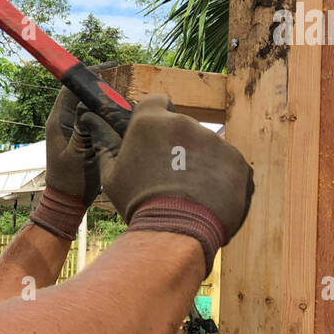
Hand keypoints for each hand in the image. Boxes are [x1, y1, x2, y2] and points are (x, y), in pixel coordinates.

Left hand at [42, 77, 121, 209]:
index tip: (108, 67)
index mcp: (58, 121)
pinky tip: (124, 116)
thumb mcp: (79, 155)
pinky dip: (108, 115)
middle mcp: (64, 121)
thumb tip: (89, 105)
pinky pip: (95, 119)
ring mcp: (73, 129)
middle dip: (102, 86)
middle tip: (124, 84)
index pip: (70, 88)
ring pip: (90, 106)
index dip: (87, 74)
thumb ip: (83, 130)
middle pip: (82, 93)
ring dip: (106, 101)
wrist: (67, 202)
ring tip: (127, 99)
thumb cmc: (70, 181)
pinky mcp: (82, 138)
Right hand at [97, 94, 253, 271]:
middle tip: (170, 174)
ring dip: (200, 162)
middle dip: (178, 145)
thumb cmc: (139, 203)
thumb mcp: (111, 176)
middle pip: (183, 127)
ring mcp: (215, 141)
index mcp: (151, 121)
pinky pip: (227, 165)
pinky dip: (220, 178)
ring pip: (206, 146)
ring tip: (190, 192)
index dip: (156, 118)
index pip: (156, 102)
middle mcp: (185, 123)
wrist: (176, 231)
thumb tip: (96, 130)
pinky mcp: (237, 161)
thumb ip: (108, 149)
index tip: (155, 137)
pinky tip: (207, 198)